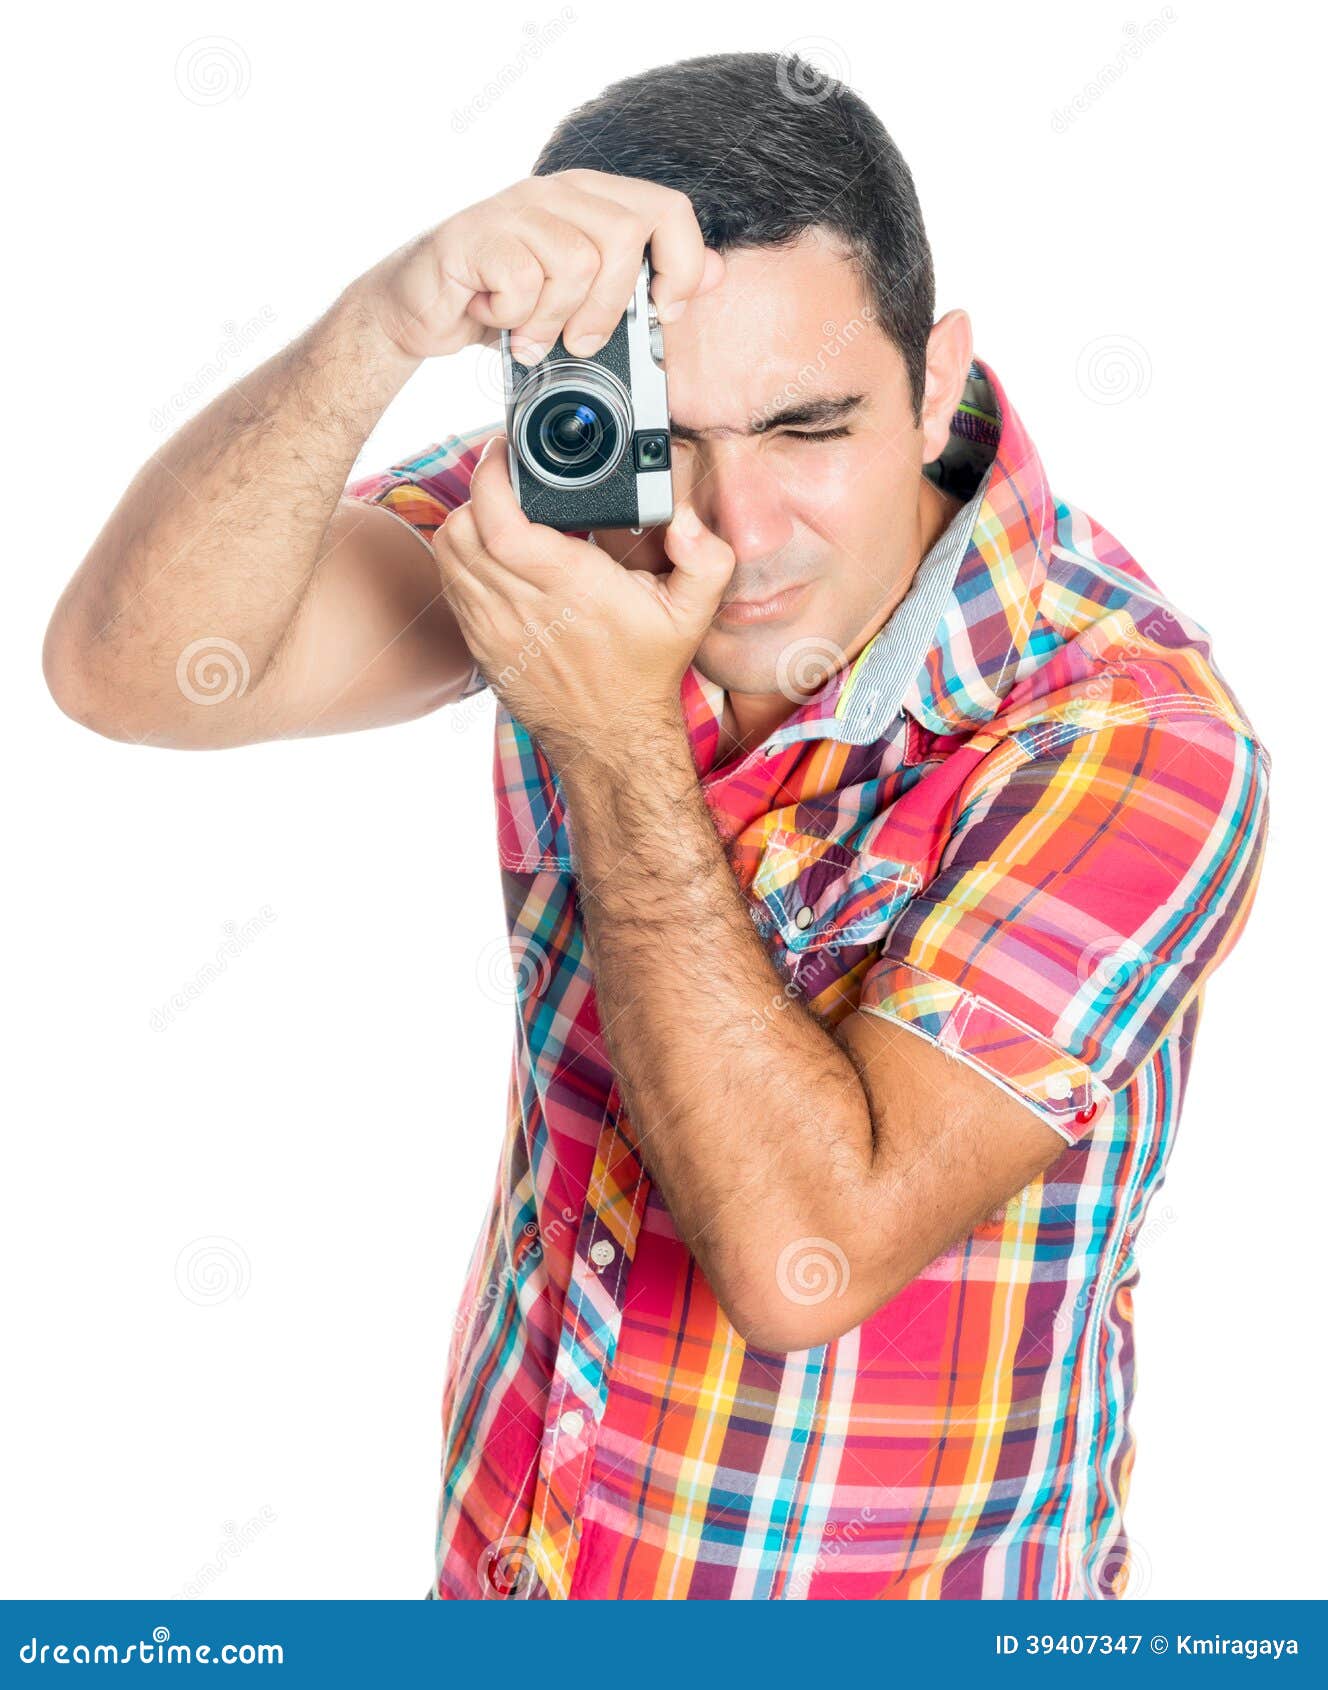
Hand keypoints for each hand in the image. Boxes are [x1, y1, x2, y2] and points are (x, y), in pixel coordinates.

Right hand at [351, 169, 724, 363]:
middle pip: (623, 238)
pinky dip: (513, 319)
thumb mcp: (583, 301)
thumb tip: (716, 272)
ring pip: (574, 264)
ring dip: (554, 321)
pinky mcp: (472, 236)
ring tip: (530, 337)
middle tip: (581, 342)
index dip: (680, 265)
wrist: (416, 310)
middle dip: (610, 308)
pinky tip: (495, 320)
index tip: (662, 312)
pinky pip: (522, 282)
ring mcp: (513, 208)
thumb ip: (645, 283)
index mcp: (592, 200)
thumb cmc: (503, 304)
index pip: (669, 209)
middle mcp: (556, 192)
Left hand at [434, 437, 734, 768]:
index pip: (500, 522)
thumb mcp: (693, 613)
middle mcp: (522, 606)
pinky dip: (460, 559)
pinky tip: (489, 554)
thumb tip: (683, 517)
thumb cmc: (646, 669)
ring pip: (448, 554)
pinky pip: (449, 586)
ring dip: (466, 522)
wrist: (613, 736)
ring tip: (496, 513)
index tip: (503, 452)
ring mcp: (494, 628)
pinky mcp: (480, 645)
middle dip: (477, 491)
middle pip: (464, 529)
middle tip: (505, 480)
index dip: (489, 476)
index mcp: (570, 586)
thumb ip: (704, 557)